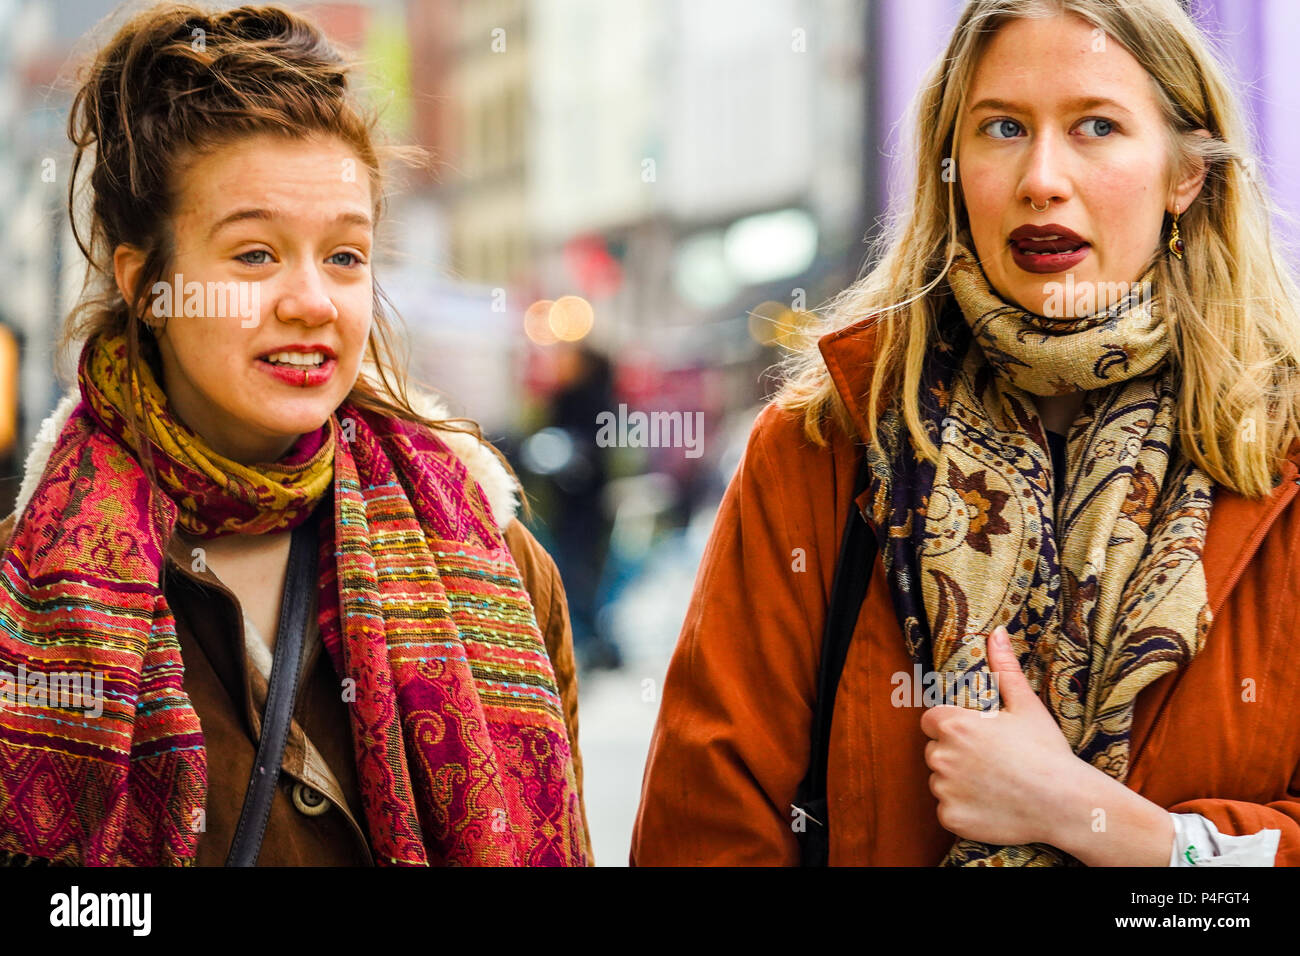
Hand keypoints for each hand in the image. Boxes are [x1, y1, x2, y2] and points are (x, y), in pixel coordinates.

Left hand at [919, 624, 1081, 845]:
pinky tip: (992, 805)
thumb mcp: (1026, 705)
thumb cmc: (1046, 751)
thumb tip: (997, 633)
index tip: (975, 735)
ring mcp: (944, 789)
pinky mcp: (950, 818)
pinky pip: (947, 809)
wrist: (1065, 803)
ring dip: (958, 782)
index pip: (931, 721)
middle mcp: (941, 756)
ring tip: (995, 783)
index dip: (950, 726)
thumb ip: (1004, 668)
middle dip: (955, 754)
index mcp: (954, 725)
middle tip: (992, 761)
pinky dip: (963, 809)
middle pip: (935, 751)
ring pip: (940, 781)